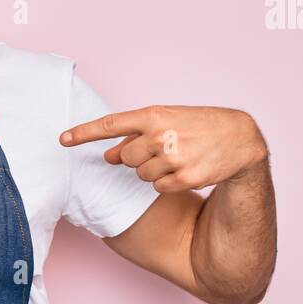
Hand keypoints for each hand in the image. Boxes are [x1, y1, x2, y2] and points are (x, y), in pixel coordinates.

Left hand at [60, 104, 267, 191]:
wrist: (240, 138)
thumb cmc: (197, 126)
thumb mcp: (167, 121)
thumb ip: (136, 135)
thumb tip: (108, 155)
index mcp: (154, 116)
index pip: (110, 124)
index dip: (83, 133)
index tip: (63, 139)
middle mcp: (160, 135)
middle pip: (123, 159)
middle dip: (134, 159)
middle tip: (158, 151)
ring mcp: (172, 158)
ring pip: (140, 175)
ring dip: (153, 171)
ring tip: (177, 158)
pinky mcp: (184, 178)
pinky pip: (158, 187)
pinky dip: (167, 183)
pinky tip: (185, 170)